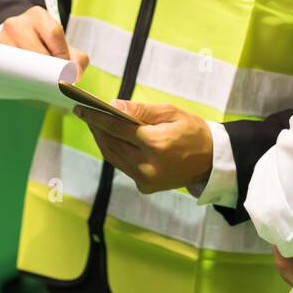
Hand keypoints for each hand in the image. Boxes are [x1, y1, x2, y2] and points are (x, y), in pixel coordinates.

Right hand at [0, 6, 88, 78]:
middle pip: (36, 50)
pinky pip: (8, 70)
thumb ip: (76, 58)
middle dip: (48, 69)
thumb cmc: (42, 42)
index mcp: (37, 15)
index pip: (53, 33)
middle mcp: (17, 23)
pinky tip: (26, 81)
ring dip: (33, 76)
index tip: (66, 70)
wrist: (16, 37)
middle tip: (55, 80)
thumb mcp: (61, 44)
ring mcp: (2, 38)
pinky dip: (20, 78)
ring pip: (21, 63)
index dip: (62, 54)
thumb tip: (74, 75)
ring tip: (41, 81)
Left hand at [73, 100, 212, 192]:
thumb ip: (140, 111)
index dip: (96, 117)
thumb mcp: (170, 113)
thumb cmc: (193, 131)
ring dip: (102, 140)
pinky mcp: (145, 186)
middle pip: (111, 144)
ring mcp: (145, 179)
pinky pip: (123, 166)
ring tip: (94, 125)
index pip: (117, 128)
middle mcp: (147, 166)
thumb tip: (113, 105)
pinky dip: (114, 152)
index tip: (80, 108)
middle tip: (85, 114)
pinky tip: (110, 139)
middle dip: (96, 128)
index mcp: (156, 144)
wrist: (212, 160)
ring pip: (113, 157)